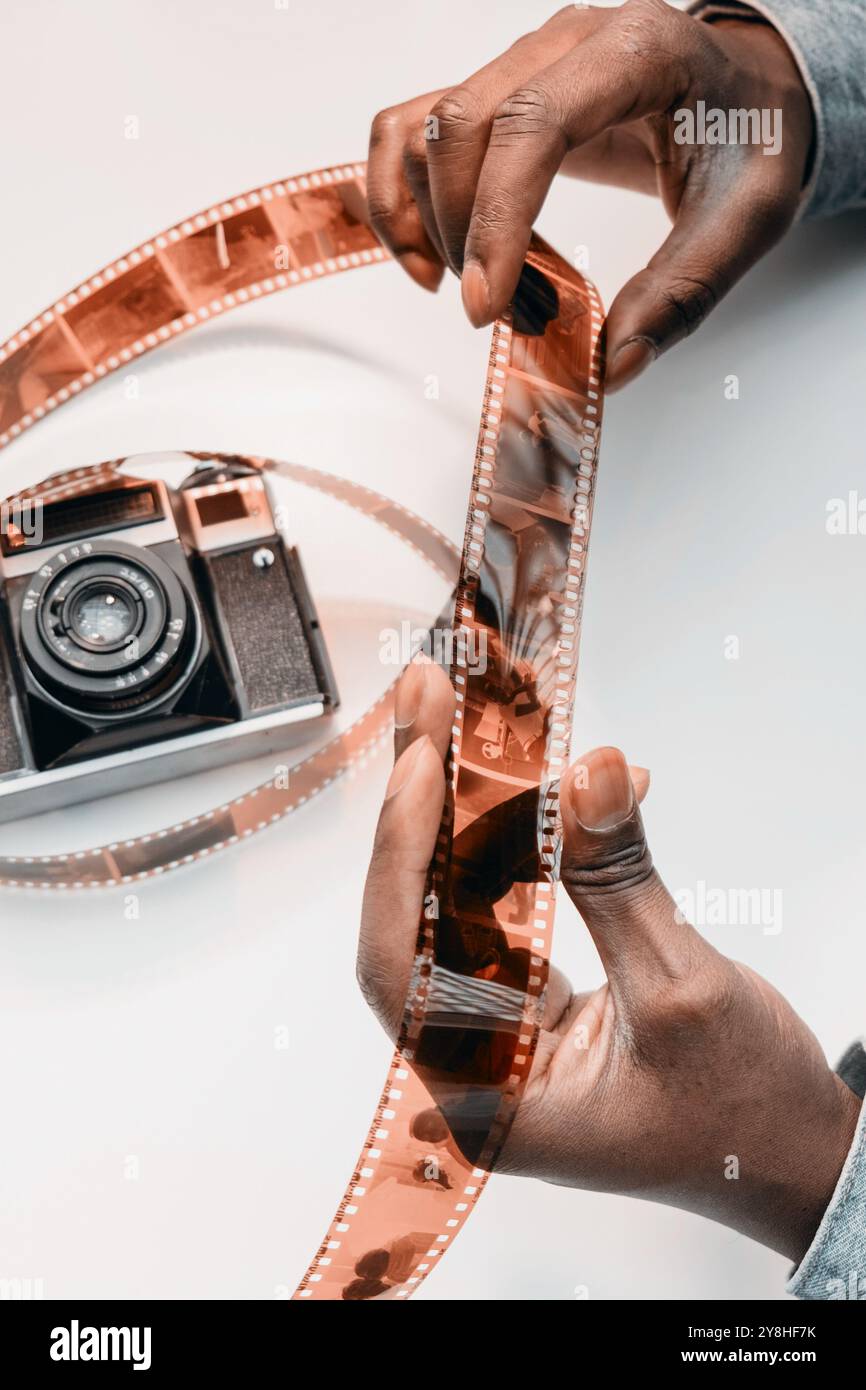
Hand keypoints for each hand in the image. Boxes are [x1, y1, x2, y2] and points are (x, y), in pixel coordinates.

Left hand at [358, 660, 859, 1263]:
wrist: (794, 1153)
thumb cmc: (744, 1115)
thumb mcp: (684, 989)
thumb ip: (620, 878)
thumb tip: (589, 771)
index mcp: (490, 1095)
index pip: (404, 964)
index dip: (399, 857)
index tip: (418, 764)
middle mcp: (477, 1062)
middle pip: (420, 912)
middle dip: (425, 801)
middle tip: (428, 700)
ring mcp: (502, 1026)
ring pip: (459, 898)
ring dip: (472, 805)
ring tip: (474, 716)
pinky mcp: (533, 996)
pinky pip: (510, 904)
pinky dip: (532, 840)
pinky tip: (564, 788)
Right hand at [366, 0, 813, 388]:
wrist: (749, 93)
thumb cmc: (752, 140)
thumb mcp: (747, 219)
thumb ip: (684, 293)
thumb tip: (611, 364)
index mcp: (637, 52)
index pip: (533, 124)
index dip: (496, 219)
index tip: (486, 307)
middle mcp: (566, 41)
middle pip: (460, 126)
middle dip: (462, 235)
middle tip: (500, 312)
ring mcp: (521, 61)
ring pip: (421, 129)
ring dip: (422, 222)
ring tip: (464, 289)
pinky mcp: (496, 94)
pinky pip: (410, 130)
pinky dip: (397, 197)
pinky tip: (426, 258)